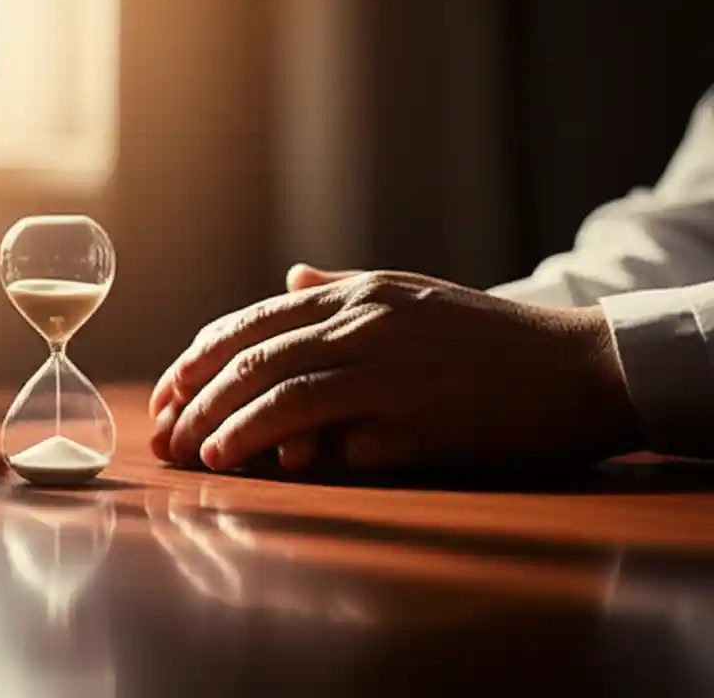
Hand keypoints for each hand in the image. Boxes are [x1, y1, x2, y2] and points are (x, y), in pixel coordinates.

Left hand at [150, 266, 639, 471]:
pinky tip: (263, 465)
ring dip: (233, 425)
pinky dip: (293, 448)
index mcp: (359, 295)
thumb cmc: (489, 339)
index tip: (169, 388)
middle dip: (200, 396)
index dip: (202, 356)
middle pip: (258, 356)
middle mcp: (367, 322)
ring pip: (287, 391)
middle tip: (166, 431)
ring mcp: (393, 368)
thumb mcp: (412, 295)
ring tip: (199, 452)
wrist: (580, 368)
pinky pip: (342, 434)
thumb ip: (343, 290)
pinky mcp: (419, 418)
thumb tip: (289, 280)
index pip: (255, 321)